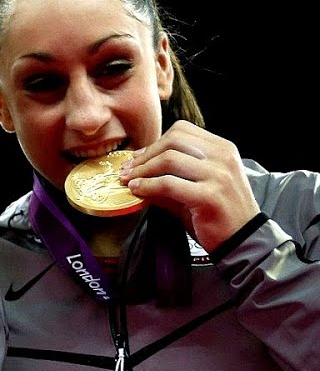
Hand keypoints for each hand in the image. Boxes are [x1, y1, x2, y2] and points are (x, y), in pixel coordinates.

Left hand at [121, 120, 259, 251]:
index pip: (182, 131)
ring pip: (169, 159)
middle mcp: (223, 157)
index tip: (138, 158)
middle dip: (145, 155)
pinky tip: (137, 191)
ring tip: (128, 181)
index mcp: (222, 148)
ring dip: (142, 170)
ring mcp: (219, 175)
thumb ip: (169, 174)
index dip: (155, 143)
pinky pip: (169, 184)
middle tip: (127, 170)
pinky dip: (147, 186)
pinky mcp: (210, 196)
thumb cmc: (217, 213)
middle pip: (173, 140)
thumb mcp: (196, 186)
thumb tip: (135, 170)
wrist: (244, 239)